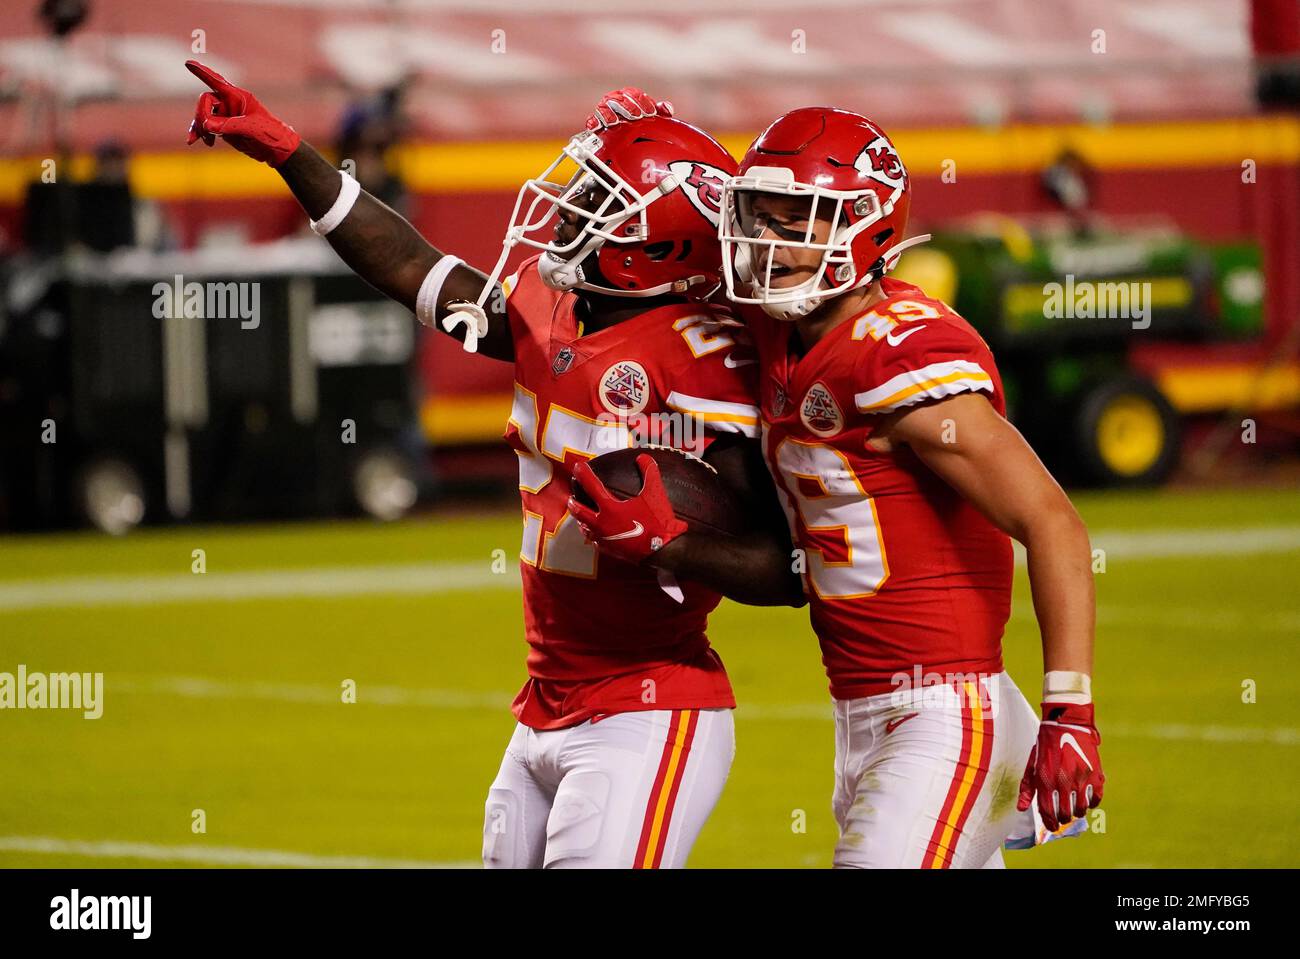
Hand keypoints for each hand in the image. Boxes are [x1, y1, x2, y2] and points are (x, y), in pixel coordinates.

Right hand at [185, 60, 300, 166]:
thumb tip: (206, 125)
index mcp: (238, 97)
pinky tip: (194, 141)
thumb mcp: (252, 128)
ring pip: (202, 115)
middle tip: (207, 131)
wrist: (277, 150)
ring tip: (202, 140)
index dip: (202, 72)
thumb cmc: (271, 133)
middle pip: (205, 102)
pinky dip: (199, 133)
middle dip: (201, 115)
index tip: (188, 63)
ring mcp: (225, 115)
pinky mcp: (223, 128)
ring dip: (198, 127)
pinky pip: (205, 127)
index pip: (217, 81)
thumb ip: (230, 125)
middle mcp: (229, 103)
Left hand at [566, 454, 686, 563]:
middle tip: (571, 496)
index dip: (583, 474)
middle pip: (579, 511)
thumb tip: (643, 458)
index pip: (591, 486)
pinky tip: (596, 533)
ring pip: (585, 528)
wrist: (663, 551)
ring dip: (580, 520)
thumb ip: (649, 472)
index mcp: (610, 508)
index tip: (578, 467)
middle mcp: (602, 523)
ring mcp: (604, 538)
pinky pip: (595, 541)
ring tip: (580, 515)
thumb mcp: (655, 493)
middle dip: (573, 502)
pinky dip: (593, 535)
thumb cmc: (658, 523)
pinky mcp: (610, 550)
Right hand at [585, 87, 673, 131]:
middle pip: (619, 99)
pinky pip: (592, 121)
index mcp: (628, 96)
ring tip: (615, 122)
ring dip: (610, 115)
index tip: (650, 113)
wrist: (622, 139)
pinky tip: (596, 127)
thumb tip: (668, 109)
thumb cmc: (637, 124)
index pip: (634, 94)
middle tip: (636, 117)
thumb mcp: (650, 117)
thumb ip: (660, 111)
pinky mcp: (595, 123)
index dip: (643, 103)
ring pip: (605, 108)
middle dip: (628, 108)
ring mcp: (604, 111)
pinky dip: (593, 123)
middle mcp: (615, 100)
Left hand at [1017, 702, 1103, 831]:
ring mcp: (1080, 780)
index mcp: (1045, 780)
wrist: (1066, 724)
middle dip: (1063, 818)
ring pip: (1081, 809)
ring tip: (1073, 807)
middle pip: (1065, 814)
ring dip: (1077, 811)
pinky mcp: (1095, 775)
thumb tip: (1021, 808)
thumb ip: (1027, 788)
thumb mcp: (1032, 764)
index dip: (1050, 823)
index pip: (1047, 812)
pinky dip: (1091, 803)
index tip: (1052, 826)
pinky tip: (1085, 798)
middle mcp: (1062, 782)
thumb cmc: (1046, 745)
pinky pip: (1096, 799)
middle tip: (1062, 816)